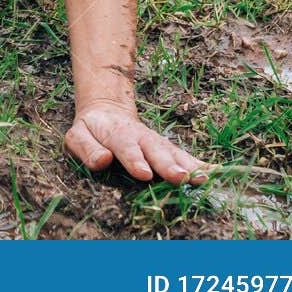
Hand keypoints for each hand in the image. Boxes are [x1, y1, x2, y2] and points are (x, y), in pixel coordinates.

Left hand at [65, 100, 208, 184]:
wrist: (107, 113)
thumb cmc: (90, 131)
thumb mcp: (77, 136)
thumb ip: (86, 149)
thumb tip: (103, 160)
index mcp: (116, 135)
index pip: (125, 148)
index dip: (135, 160)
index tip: (144, 173)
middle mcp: (141, 137)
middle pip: (155, 150)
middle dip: (168, 164)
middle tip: (180, 178)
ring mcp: (156, 143)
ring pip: (173, 152)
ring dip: (188, 165)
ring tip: (203, 178)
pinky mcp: (166, 149)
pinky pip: (183, 156)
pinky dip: (199, 164)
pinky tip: (214, 173)